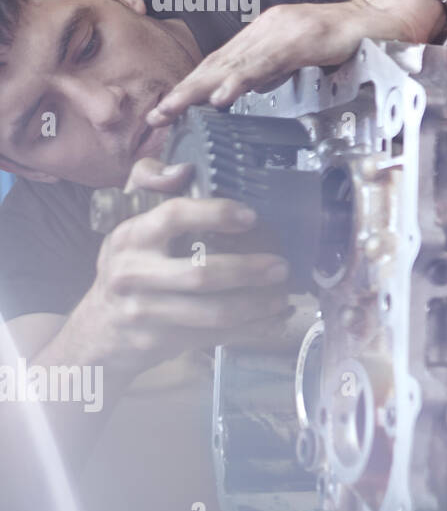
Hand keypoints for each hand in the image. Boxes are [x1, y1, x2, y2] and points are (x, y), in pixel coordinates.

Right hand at [63, 157, 291, 379]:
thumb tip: (184, 169)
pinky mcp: (159, 341)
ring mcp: (145, 312)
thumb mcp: (127, 221)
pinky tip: (272, 320)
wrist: (99, 330)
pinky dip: (250, 331)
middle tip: (282, 266)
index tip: (251, 216)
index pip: (173, 216)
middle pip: (201, 274)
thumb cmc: (128, 265)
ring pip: (213, 312)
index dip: (215, 213)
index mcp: (130, 236)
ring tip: (283, 297)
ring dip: (256, 306)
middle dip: (248, 270)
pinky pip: (215, 337)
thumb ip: (149, 183)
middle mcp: (133, 273)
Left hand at [145, 0, 446, 125]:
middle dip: (185, 89)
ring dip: (201, 88)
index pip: (222, 62)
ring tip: (176, 108)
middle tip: (157, 114)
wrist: (388, 18)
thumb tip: (253, 88)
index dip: (193, 85)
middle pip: (219, 62)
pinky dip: (240, 81)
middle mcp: (268, 28)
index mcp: (266, 34)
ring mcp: (285, 30)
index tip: (169, 107)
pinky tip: (221, 97)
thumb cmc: (352, 40)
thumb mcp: (305, 56)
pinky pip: (267, 63)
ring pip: (235, 62)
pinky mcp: (304, 38)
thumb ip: (277, 69)